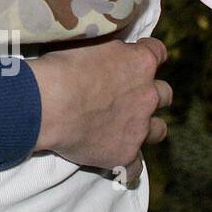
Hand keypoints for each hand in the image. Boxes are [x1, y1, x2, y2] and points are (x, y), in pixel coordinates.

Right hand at [29, 36, 171, 181]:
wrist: (47, 104)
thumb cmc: (61, 68)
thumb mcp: (87, 43)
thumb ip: (107, 50)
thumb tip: (108, 50)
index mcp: (139, 63)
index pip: (157, 52)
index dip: (146, 53)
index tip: (134, 56)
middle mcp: (147, 96)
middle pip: (164, 94)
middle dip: (151, 94)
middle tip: (129, 95)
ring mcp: (139, 129)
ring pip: (159, 130)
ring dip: (147, 128)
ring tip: (128, 128)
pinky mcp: (124, 155)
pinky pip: (135, 167)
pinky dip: (126, 164)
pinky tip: (114, 160)